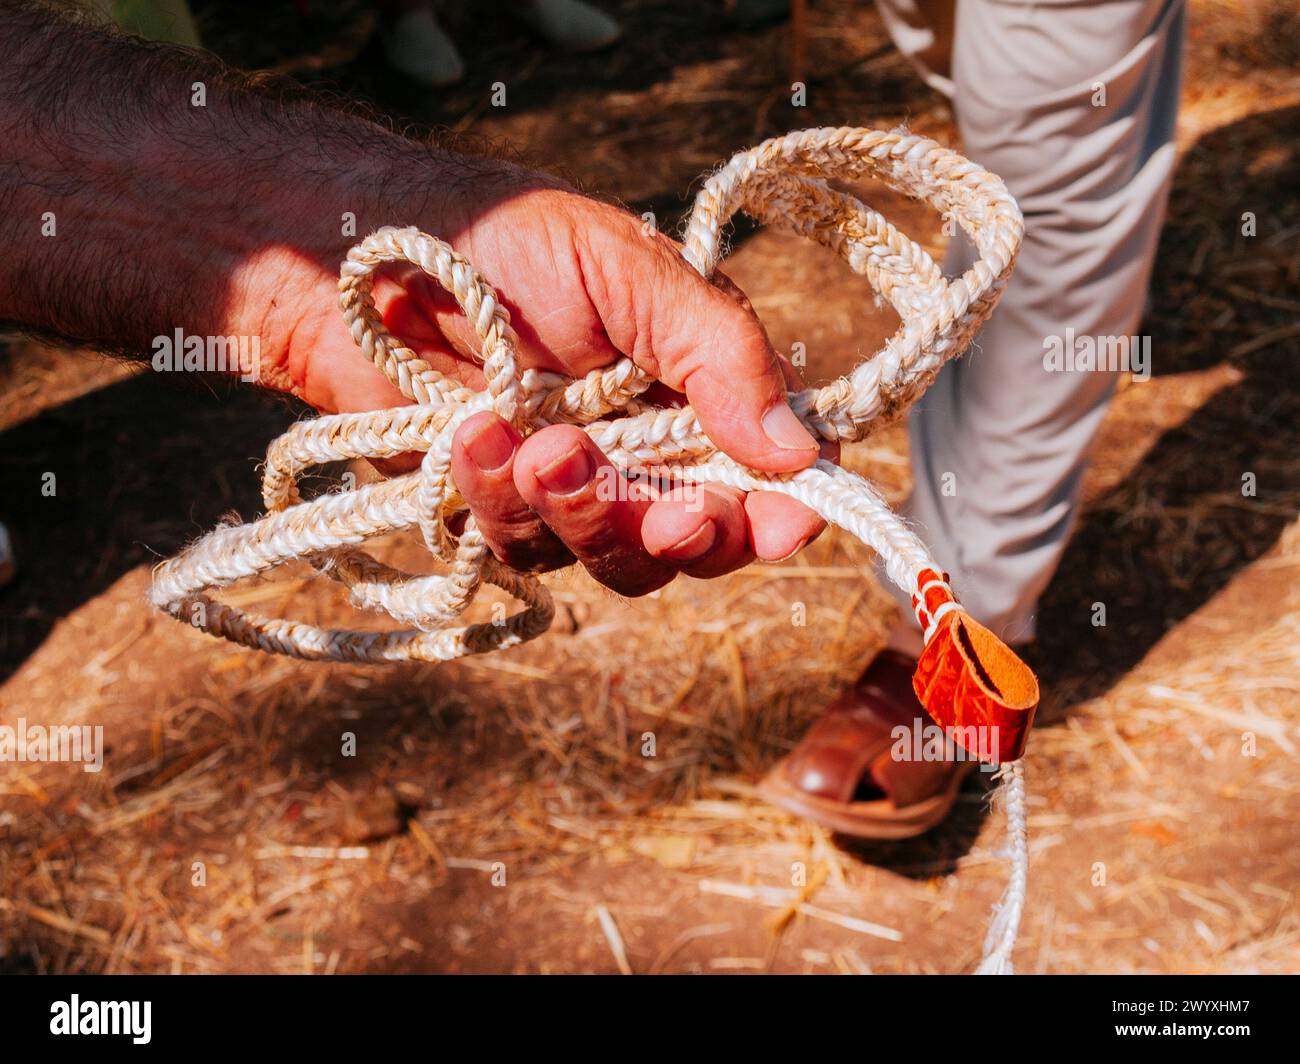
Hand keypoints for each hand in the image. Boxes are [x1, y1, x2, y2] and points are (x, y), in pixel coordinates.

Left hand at [261, 177, 837, 595]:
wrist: (360, 256)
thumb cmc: (501, 238)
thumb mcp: (627, 270)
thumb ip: (718, 353)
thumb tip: (800, 451)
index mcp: (701, 382)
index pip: (774, 470)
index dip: (787, 509)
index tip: (775, 525)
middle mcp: (650, 445)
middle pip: (704, 538)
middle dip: (681, 529)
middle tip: (660, 509)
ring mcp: (577, 485)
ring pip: (619, 561)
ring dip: (582, 516)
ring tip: (531, 444)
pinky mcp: (505, 510)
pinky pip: (529, 551)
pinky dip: (503, 505)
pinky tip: (471, 439)